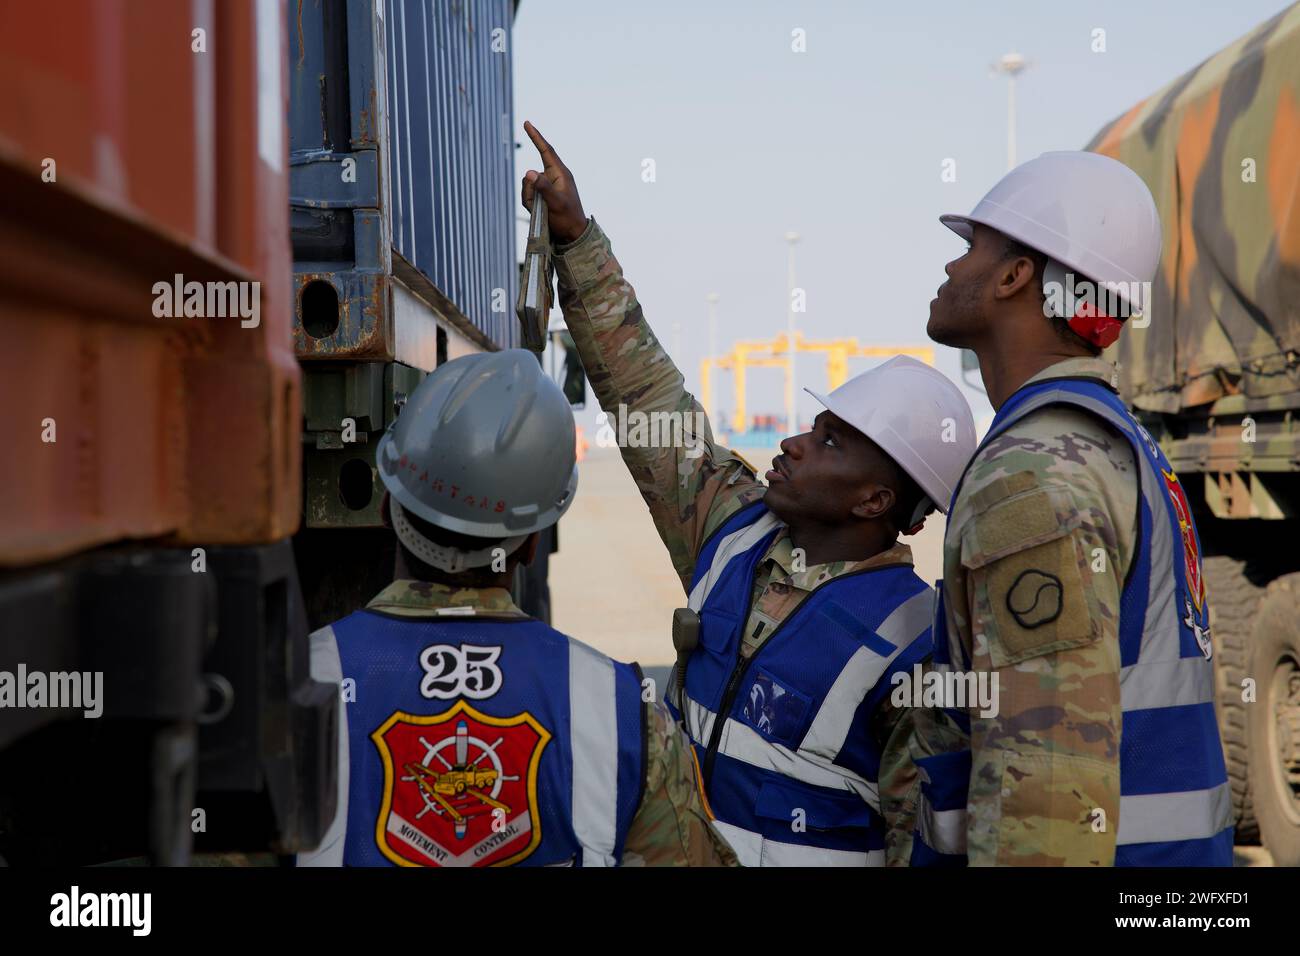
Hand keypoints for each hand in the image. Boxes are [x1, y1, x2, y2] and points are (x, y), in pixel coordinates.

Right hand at [521, 121, 587, 244]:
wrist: (572, 234)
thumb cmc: (567, 218)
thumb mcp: (556, 203)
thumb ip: (543, 187)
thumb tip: (529, 172)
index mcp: (560, 173)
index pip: (546, 150)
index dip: (536, 136)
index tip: (527, 123)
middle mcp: (552, 176)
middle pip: (530, 175)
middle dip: (530, 191)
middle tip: (540, 205)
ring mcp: (546, 186)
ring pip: (526, 185)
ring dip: (529, 199)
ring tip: (543, 210)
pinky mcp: (541, 195)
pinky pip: (527, 195)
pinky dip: (529, 204)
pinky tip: (539, 212)